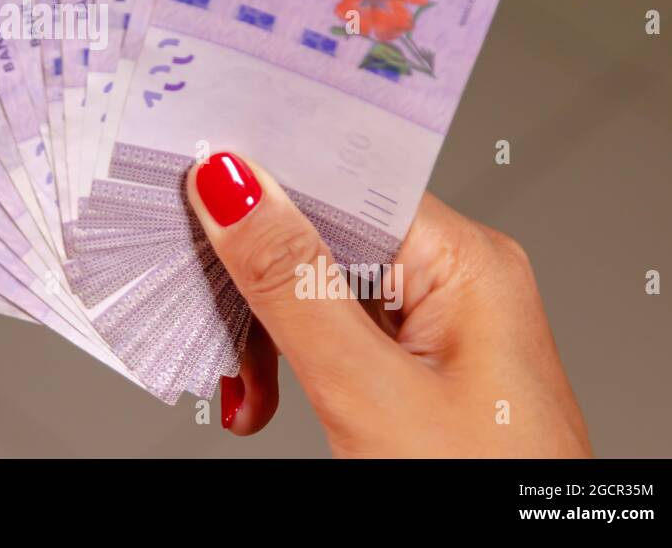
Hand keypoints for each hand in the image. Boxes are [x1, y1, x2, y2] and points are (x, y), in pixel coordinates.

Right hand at [187, 152, 590, 455]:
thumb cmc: (481, 492)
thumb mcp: (367, 390)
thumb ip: (293, 285)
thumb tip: (233, 185)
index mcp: (465, 260)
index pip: (343, 180)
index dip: (264, 181)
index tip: (189, 188)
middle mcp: (455, 277)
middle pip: (323, 234)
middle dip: (255, 277)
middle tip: (201, 311)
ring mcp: (436, 321)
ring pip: (317, 286)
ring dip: (264, 331)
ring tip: (240, 385)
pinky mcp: (416, 361)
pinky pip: (333, 330)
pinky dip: (288, 360)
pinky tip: (261, 397)